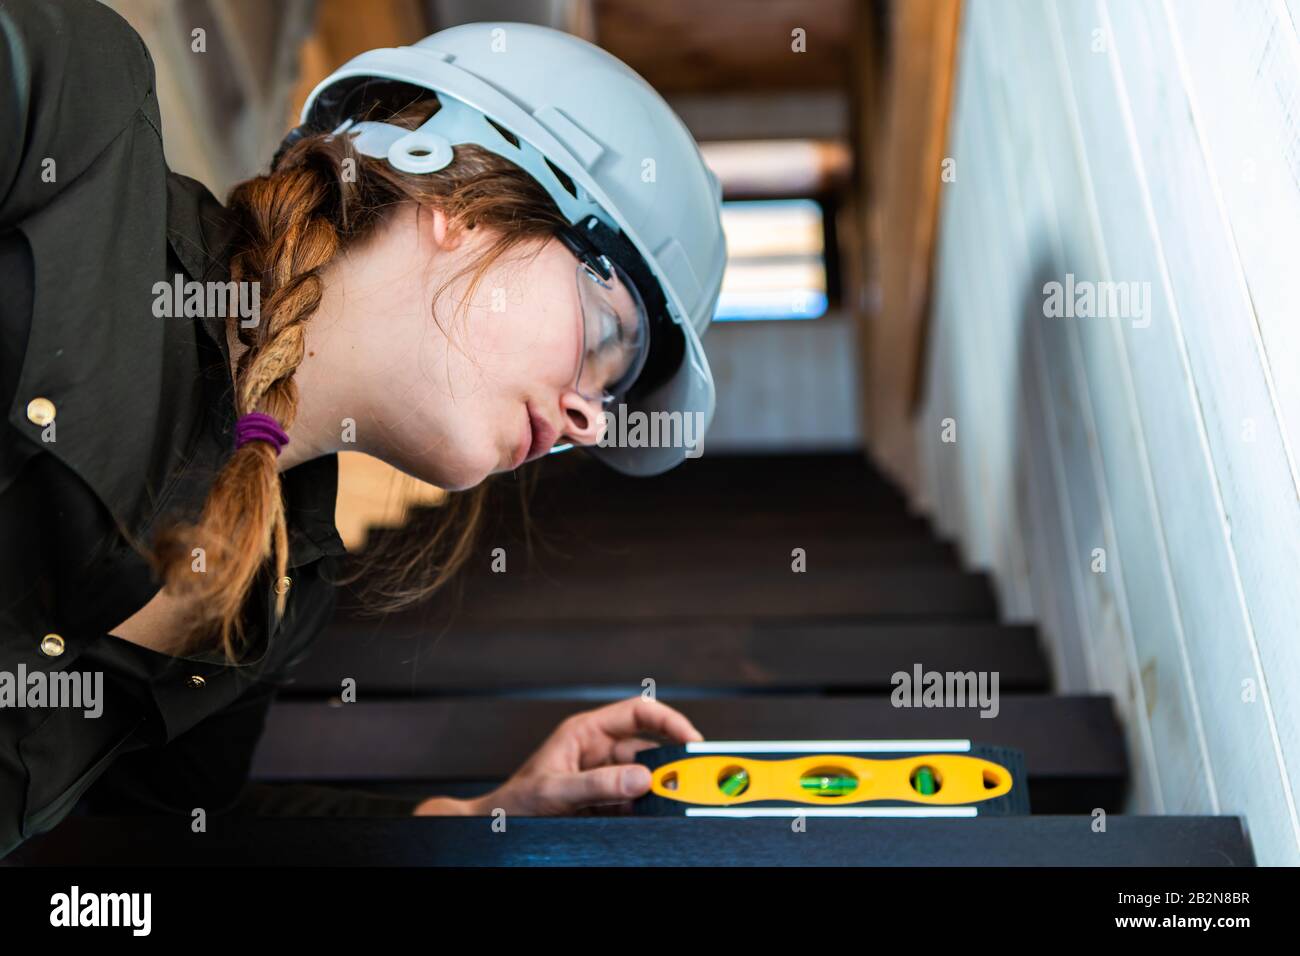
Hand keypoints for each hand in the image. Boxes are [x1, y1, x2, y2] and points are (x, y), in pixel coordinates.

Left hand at [419, 697, 702, 816]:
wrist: (495, 830)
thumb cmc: (513, 803)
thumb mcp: (554, 791)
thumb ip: (597, 784)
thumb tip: (641, 779)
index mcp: (585, 732)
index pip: (638, 713)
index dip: (669, 721)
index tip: (691, 739)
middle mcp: (597, 751)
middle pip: (647, 748)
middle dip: (669, 762)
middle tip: (691, 777)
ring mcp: (602, 778)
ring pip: (643, 778)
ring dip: (658, 790)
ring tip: (672, 801)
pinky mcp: (603, 803)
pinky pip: (633, 802)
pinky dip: (646, 810)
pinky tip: (652, 816)